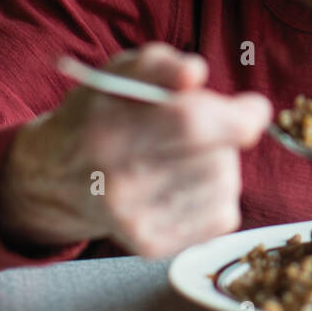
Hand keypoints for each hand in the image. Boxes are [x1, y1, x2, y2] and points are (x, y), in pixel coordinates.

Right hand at [0, 42, 271, 257]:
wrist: (57, 179)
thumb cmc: (102, 114)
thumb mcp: (119, 74)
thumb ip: (160, 64)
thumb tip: (195, 74)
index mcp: (108, 128)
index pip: (189, 122)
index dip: (235, 116)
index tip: (254, 109)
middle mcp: (116, 179)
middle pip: (216, 155)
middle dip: (232, 133)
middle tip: (220, 124)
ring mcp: (132, 218)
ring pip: (224, 182)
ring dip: (221, 161)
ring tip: (187, 155)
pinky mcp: (149, 246)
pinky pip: (223, 215)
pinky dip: (218, 194)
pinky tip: (188, 184)